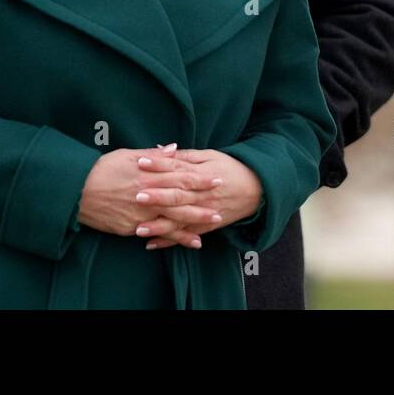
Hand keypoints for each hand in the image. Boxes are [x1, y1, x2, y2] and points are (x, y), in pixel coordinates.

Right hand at [77, 145, 222, 247]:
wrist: (75, 191)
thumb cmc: (101, 169)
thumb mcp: (127, 155)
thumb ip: (153, 155)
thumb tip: (174, 148)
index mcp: (148, 174)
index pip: (179, 176)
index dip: (200, 179)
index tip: (216, 179)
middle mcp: (147, 195)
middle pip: (180, 201)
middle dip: (201, 205)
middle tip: (220, 209)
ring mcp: (139, 214)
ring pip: (171, 220)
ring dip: (191, 225)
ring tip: (209, 227)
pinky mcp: (130, 227)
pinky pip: (155, 233)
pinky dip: (171, 237)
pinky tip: (186, 240)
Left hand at [133, 148, 262, 250]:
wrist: (256, 189)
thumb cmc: (230, 168)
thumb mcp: (211, 156)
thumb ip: (186, 156)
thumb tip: (162, 150)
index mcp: (202, 174)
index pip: (177, 169)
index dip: (159, 165)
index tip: (141, 162)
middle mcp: (202, 195)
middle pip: (177, 196)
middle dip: (157, 197)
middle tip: (136, 196)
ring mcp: (204, 212)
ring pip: (179, 220)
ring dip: (159, 225)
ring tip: (139, 229)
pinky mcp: (206, 226)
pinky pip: (186, 235)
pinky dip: (170, 241)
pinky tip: (152, 244)